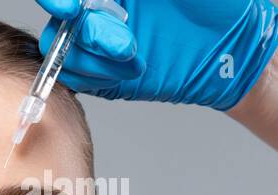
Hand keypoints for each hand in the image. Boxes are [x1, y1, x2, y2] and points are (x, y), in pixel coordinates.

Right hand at [35, 0, 277, 109]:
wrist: (239, 44)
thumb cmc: (219, 5)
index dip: (59, 1)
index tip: (70, 6)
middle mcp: (101, 17)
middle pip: (60, 29)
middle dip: (84, 35)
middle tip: (123, 41)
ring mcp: (102, 49)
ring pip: (66, 57)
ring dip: (93, 59)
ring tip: (132, 57)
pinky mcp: (110, 78)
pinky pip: (82, 82)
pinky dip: (99, 78)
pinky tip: (130, 72)